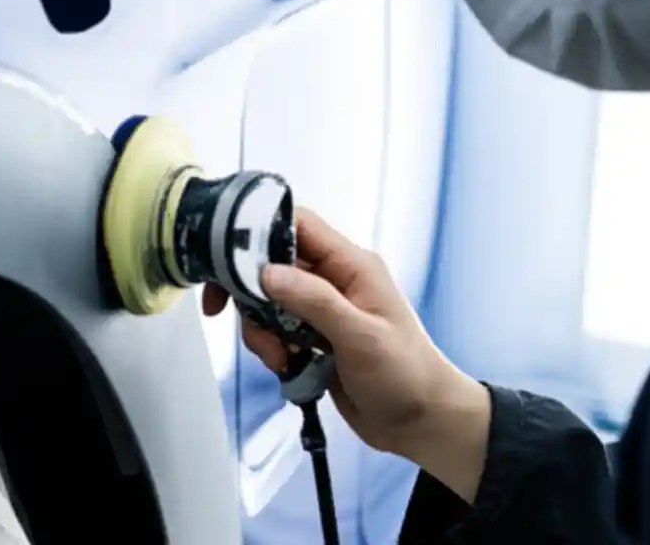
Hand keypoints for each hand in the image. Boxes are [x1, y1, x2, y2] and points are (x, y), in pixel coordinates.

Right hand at [203, 207, 491, 502]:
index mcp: (350, 266)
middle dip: (251, 291)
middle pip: (272, 264)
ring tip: (279, 356)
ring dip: (260, 327)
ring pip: (268, 301)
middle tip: (234, 314)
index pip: (298, 226)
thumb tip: (265, 273)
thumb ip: (314, 301)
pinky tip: (286, 366)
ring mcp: (320, 310)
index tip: (227, 259)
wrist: (421, 424)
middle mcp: (333, 280)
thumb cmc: (405, 376)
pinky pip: (274, 329)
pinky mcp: (311, 338)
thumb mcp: (361, 336)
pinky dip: (270, 346)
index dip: (259, 231)